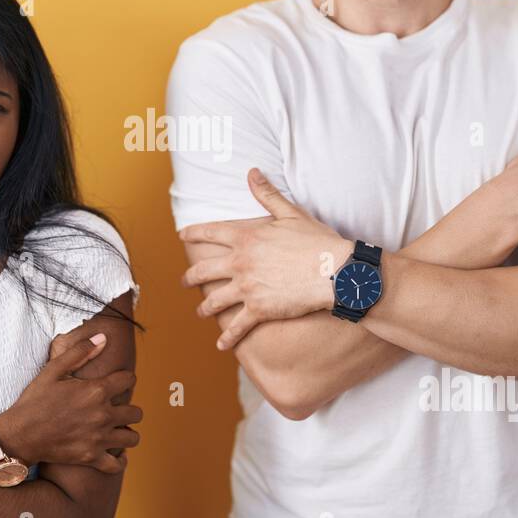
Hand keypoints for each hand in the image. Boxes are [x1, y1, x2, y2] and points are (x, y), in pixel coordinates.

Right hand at [0, 334, 140, 474]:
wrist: (19, 434)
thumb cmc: (34, 400)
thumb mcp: (53, 370)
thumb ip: (80, 352)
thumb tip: (103, 338)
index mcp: (96, 391)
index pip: (128, 380)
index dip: (125, 379)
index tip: (118, 382)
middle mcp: (102, 415)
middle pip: (137, 413)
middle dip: (130, 409)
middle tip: (119, 409)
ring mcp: (98, 438)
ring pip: (133, 438)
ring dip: (128, 433)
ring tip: (118, 430)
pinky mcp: (91, 457)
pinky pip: (116, 464)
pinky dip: (118, 461)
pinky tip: (114, 454)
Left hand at [179, 167, 349, 349]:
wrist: (334, 272)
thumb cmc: (316, 241)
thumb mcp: (291, 213)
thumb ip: (267, 194)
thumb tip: (252, 172)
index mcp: (246, 237)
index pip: (210, 233)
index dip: (193, 233)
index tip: (182, 236)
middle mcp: (240, 263)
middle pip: (204, 271)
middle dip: (190, 277)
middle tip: (184, 281)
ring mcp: (247, 288)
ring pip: (215, 301)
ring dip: (204, 308)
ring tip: (200, 312)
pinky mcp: (259, 310)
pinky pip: (237, 326)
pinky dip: (228, 337)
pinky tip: (221, 345)